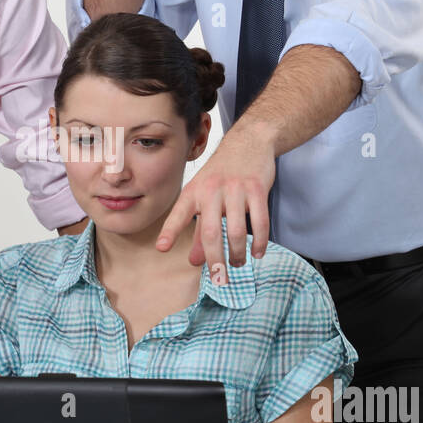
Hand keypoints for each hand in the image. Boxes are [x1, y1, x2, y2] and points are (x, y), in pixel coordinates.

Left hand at [156, 126, 276, 268]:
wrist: (249, 142)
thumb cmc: (222, 174)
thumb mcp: (205, 196)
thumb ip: (198, 230)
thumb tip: (194, 261)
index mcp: (194, 192)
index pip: (179, 214)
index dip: (169, 231)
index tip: (161, 248)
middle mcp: (212, 190)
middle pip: (211, 232)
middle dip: (215, 260)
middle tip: (219, 280)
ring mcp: (235, 189)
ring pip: (237, 231)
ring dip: (238, 254)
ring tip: (238, 264)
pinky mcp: (257, 189)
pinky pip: (260, 221)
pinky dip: (260, 242)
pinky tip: (257, 253)